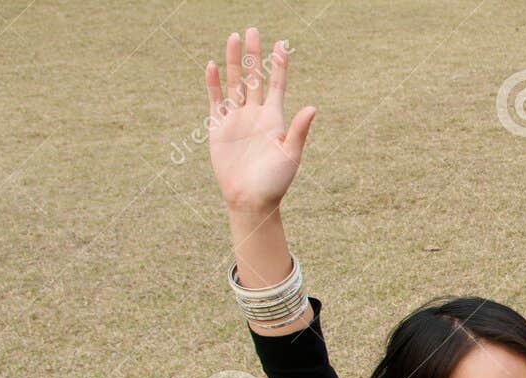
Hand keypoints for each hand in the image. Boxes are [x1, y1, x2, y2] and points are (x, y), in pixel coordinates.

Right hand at [205, 28, 315, 212]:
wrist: (250, 200)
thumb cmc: (275, 182)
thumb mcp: (290, 155)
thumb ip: (299, 130)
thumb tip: (312, 107)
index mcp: (274, 119)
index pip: (276, 84)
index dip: (279, 65)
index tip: (282, 44)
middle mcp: (255, 114)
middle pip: (254, 77)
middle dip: (254, 54)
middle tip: (252, 29)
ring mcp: (236, 119)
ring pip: (235, 82)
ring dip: (234, 61)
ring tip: (233, 37)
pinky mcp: (218, 127)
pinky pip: (216, 100)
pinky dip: (213, 83)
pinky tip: (212, 66)